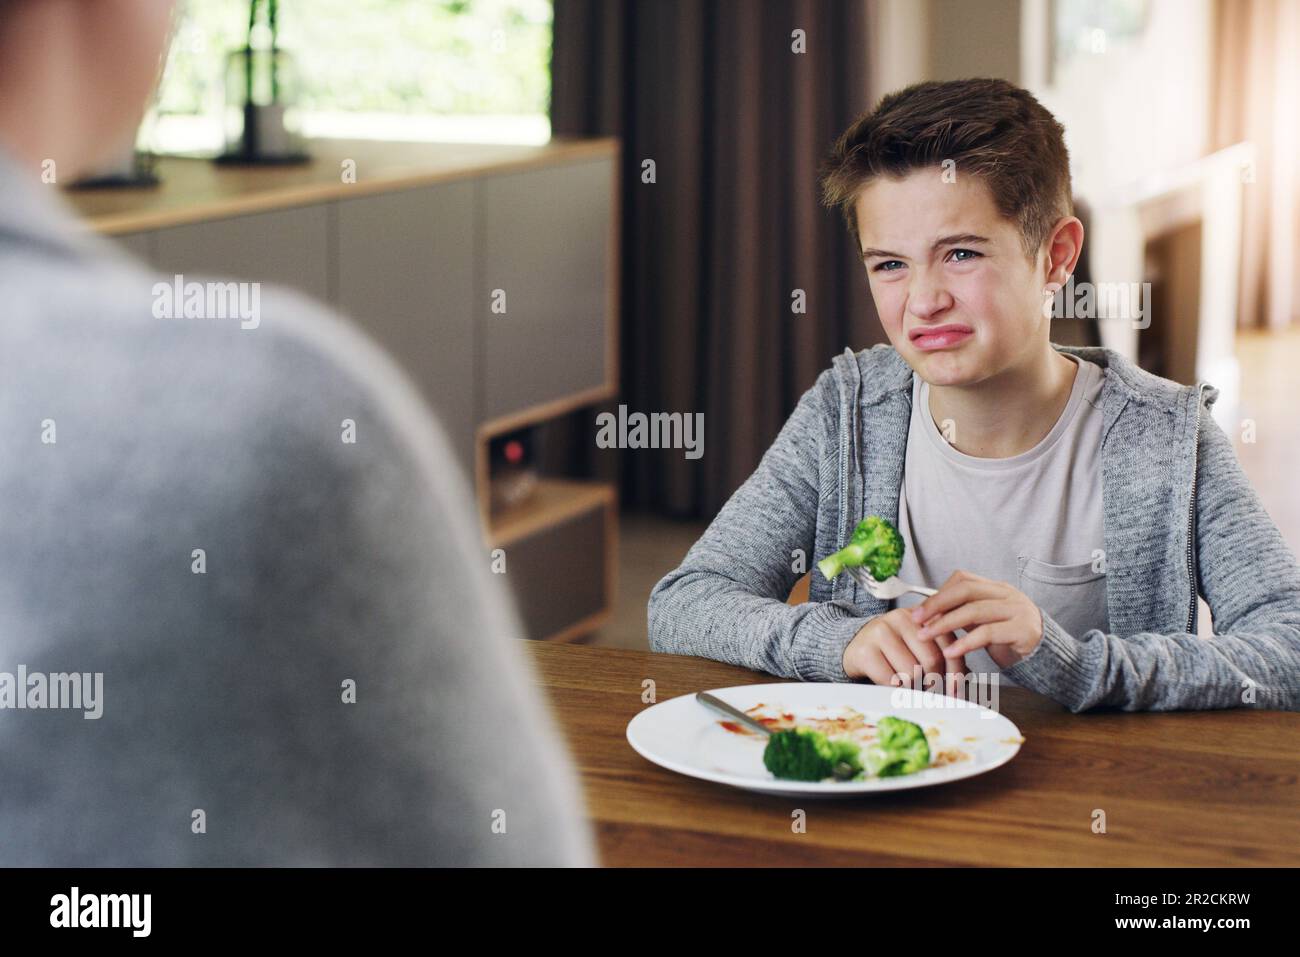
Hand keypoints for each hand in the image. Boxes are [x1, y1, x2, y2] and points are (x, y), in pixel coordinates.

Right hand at [843, 607, 968, 697]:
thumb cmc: (893, 651)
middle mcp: (902, 618)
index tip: (955, 692)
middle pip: (931, 660)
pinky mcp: (865, 650)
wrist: (854, 646)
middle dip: (933, 683)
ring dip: (913, 689)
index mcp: (921, 616)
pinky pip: (890, 681)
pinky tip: (892, 686)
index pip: (948, 645)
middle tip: (928, 692)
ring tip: (909, 688)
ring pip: (911, 673)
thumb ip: (942, 657)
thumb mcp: (918, 647)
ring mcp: (881, 632)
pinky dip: (894, 691)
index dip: (955, 672)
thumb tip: (962, 683)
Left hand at [909, 570, 1043, 667]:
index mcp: (996, 588)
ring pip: (975, 610)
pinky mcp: (1023, 630)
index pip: (963, 579)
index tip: (919, 610)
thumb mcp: (984, 622)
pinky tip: (951, 652)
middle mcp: (1007, 594)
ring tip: (926, 635)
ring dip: (945, 624)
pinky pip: (988, 633)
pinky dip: (966, 642)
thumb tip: (927, 613)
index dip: (938, 593)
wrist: (1046, 655)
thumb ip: (962, 614)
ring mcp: (1017, 610)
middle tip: (916, 620)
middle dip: (936, 604)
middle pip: (966, 590)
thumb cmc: (1009, 638)